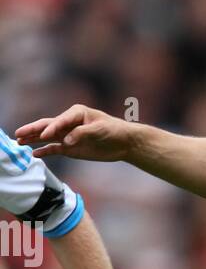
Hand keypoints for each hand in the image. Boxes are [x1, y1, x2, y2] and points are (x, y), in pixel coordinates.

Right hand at [16, 105, 132, 161]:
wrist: (124, 142)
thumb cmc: (114, 131)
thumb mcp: (100, 130)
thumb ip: (82, 134)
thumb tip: (66, 141)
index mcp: (76, 113)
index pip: (60, 120)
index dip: (52, 128)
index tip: (44, 135)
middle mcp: (69, 123)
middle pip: (48, 126)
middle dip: (33, 130)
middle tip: (18, 134)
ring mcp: (68, 136)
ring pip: (47, 138)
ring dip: (34, 139)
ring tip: (19, 142)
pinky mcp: (70, 148)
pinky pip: (55, 149)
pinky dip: (45, 151)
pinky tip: (34, 154)